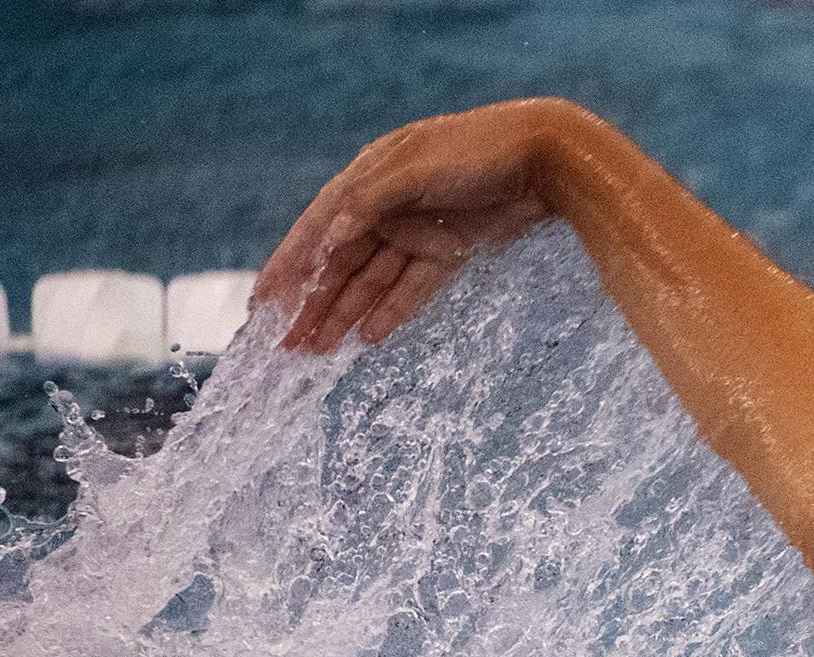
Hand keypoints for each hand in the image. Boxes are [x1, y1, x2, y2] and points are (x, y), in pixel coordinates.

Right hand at [256, 99, 571, 352]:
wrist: (548, 156)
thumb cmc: (479, 150)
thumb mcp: (416, 169)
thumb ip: (369, 201)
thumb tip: (329, 238)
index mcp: (369, 177)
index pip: (320, 227)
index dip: (291, 264)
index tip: (264, 301)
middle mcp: (388, 205)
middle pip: (343, 262)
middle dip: (314, 302)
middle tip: (288, 344)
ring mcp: (420, 229)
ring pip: (373, 279)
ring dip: (345, 312)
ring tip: (318, 349)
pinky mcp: (451, 249)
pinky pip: (412, 286)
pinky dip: (391, 309)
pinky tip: (366, 336)